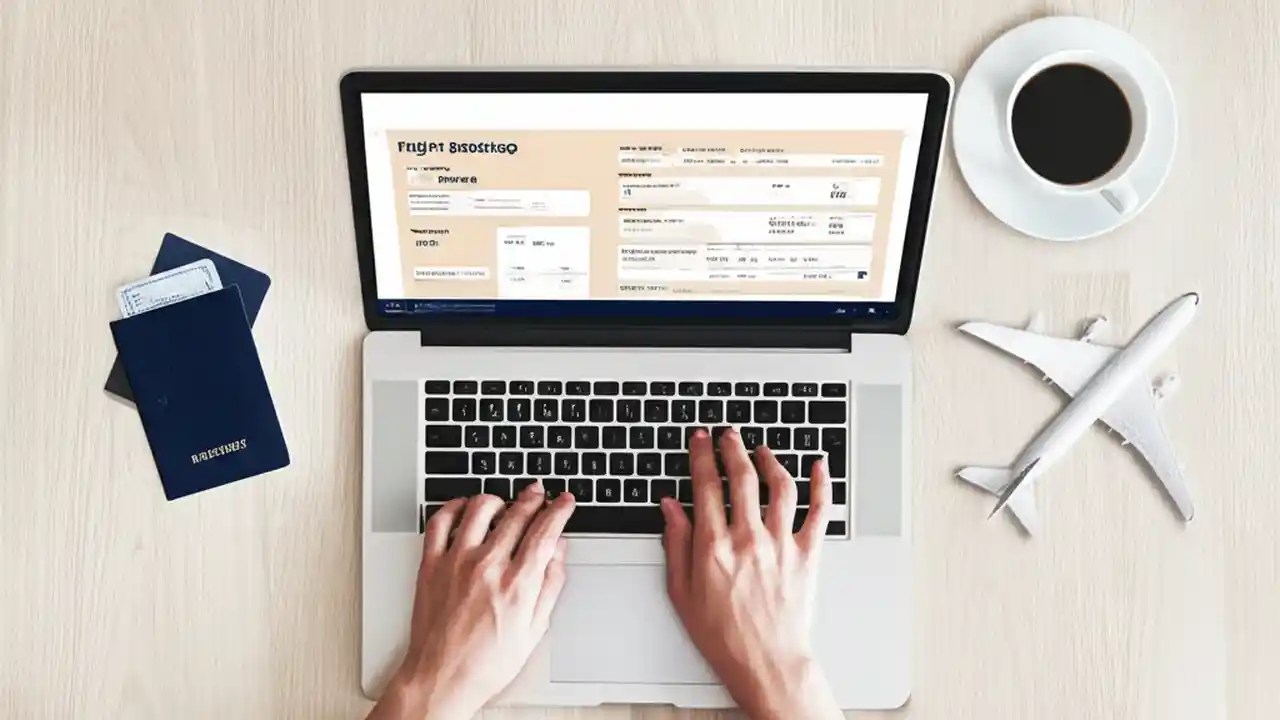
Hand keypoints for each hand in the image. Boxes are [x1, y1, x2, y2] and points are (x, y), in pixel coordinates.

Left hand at [369, 483, 574, 719]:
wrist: (441, 679)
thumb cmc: (485, 664)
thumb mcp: (534, 630)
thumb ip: (550, 586)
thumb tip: (559, 553)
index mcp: (517, 585)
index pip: (544, 532)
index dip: (558, 511)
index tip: (564, 501)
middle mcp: (487, 567)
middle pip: (516, 515)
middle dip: (534, 498)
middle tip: (540, 493)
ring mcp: (456, 562)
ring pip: (480, 508)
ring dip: (498, 499)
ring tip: (504, 503)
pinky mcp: (431, 565)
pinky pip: (440, 522)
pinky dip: (454, 507)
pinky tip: (464, 507)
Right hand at [660, 428, 841, 719]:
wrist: (766, 662)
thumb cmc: (723, 635)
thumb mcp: (681, 591)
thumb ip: (676, 544)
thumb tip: (671, 507)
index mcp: (715, 546)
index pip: (707, 486)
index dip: (701, 456)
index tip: (699, 440)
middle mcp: (749, 538)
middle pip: (742, 477)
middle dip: (732, 448)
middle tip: (727, 436)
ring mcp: (782, 544)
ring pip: (780, 486)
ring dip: (770, 460)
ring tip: (762, 450)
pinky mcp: (807, 555)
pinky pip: (819, 512)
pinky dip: (821, 485)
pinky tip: (818, 466)